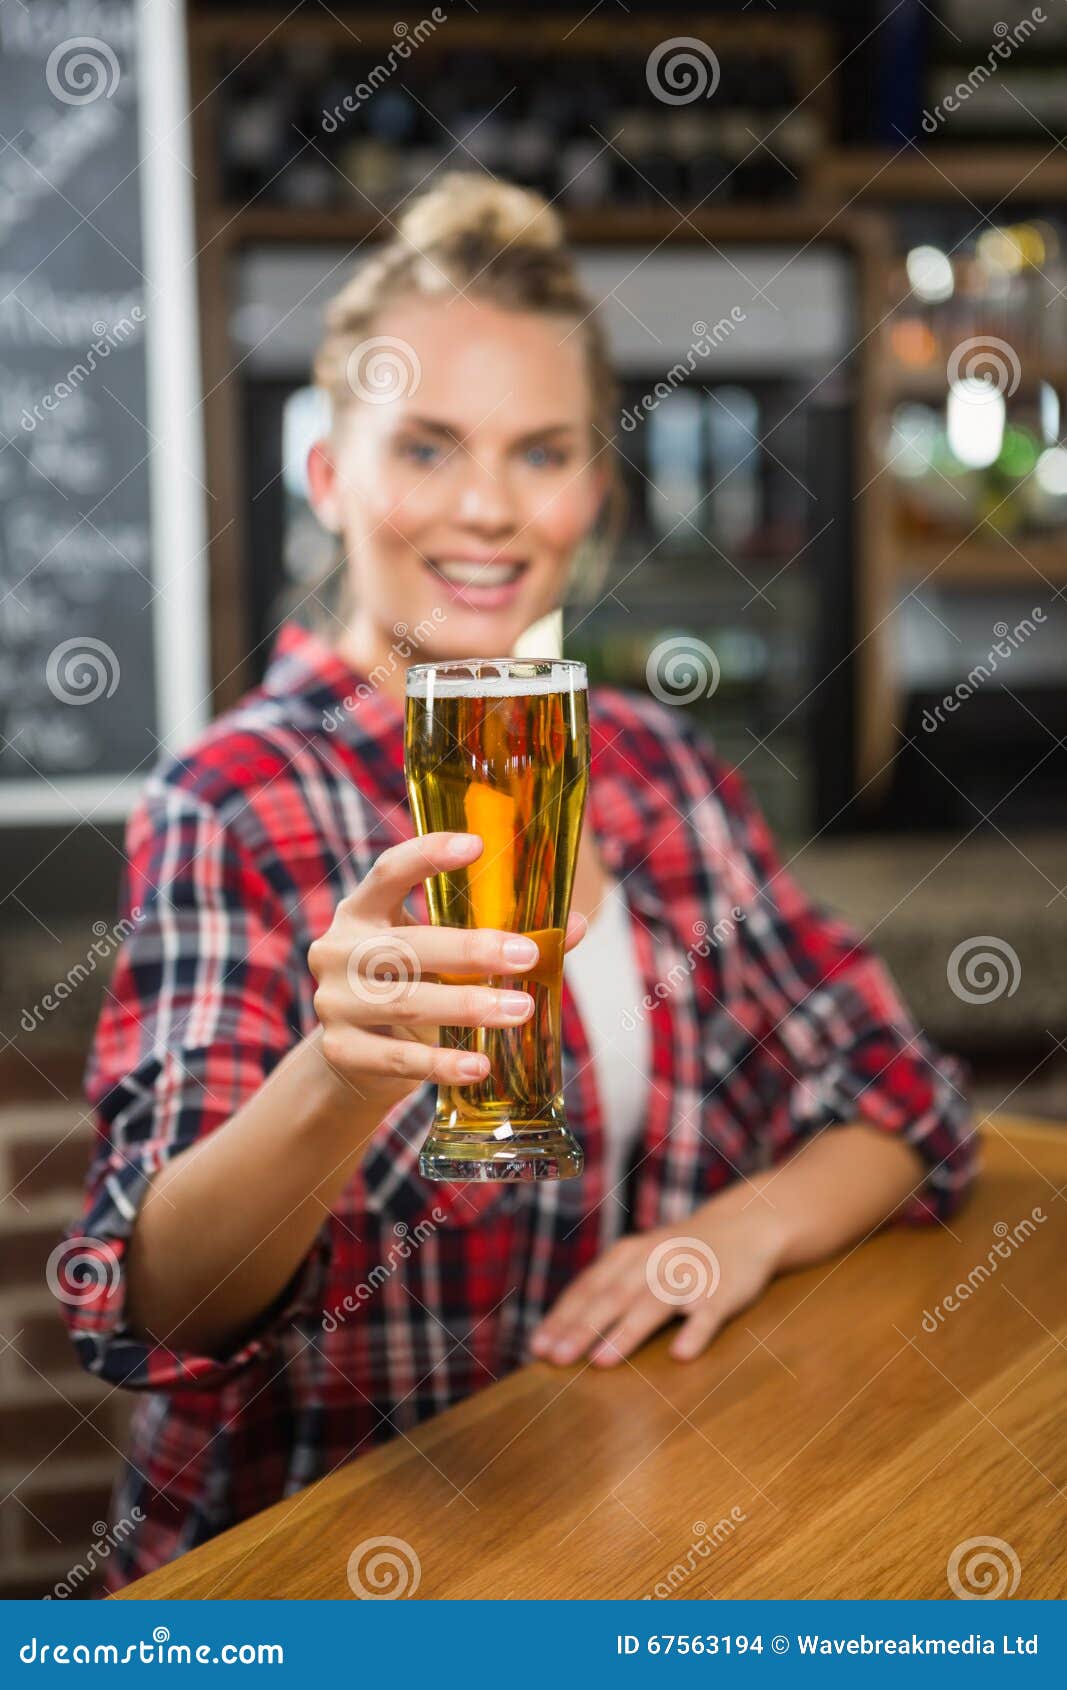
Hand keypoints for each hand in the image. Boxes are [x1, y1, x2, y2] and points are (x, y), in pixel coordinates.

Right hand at [308, 831, 586, 1107]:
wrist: (354, 1057)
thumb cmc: (411, 987)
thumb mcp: (441, 956)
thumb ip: (498, 937)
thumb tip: (574, 926)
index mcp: (363, 910)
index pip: (389, 871)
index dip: (428, 855)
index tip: (477, 846)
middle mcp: (341, 950)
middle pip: (408, 945)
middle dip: (471, 950)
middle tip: (527, 955)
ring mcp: (335, 1002)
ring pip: (407, 1002)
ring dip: (469, 1006)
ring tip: (521, 1010)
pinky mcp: (341, 1051)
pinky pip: (399, 1058)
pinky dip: (443, 1062)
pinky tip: (480, 1065)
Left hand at [528, 1200, 783, 1366]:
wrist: (744, 1226)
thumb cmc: (678, 1253)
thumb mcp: (640, 1257)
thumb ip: (608, 1285)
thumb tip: (561, 1330)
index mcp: (629, 1253)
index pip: (588, 1287)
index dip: (562, 1317)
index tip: (537, 1347)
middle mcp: (654, 1260)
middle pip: (613, 1296)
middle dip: (582, 1328)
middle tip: (557, 1358)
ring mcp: (689, 1274)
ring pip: (654, 1303)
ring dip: (626, 1332)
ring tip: (600, 1361)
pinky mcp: (722, 1291)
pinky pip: (708, 1314)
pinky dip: (694, 1333)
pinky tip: (679, 1354)